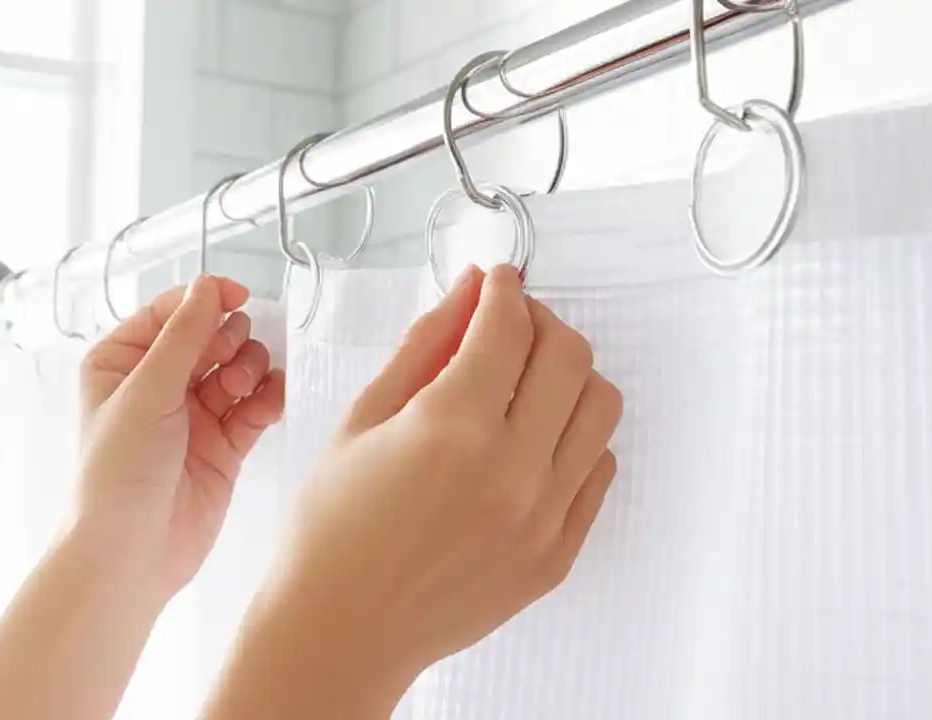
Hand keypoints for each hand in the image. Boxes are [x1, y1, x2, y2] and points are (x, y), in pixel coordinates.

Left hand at [77, 275, 285, 596]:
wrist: (132, 552)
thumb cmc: (119, 472)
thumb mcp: (146, 392)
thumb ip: (183, 336)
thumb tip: (208, 285)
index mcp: (121, 362)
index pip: (170, 312)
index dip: (205, 300)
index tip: (238, 296)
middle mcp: (157, 384)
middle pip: (211, 336)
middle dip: (228, 341)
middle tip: (224, 367)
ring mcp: (193, 415)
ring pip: (237, 368)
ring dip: (248, 369)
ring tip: (237, 392)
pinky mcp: (223, 445)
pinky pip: (255, 406)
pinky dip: (266, 398)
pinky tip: (267, 402)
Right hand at [204, 265, 621, 718]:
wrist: (340, 629)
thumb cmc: (332, 531)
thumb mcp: (362, 419)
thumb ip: (424, 346)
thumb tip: (469, 291)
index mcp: (453, 428)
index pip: (508, 326)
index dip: (504, 290)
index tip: (498, 284)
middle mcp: (512, 470)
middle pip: (568, 355)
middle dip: (540, 321)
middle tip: (511, 323)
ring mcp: (543, 517)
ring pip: (599, 408)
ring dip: (569, 376)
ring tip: (527, 380)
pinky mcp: (557, 554)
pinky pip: (599, 471)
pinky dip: (576, 439)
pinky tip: (535, 438)